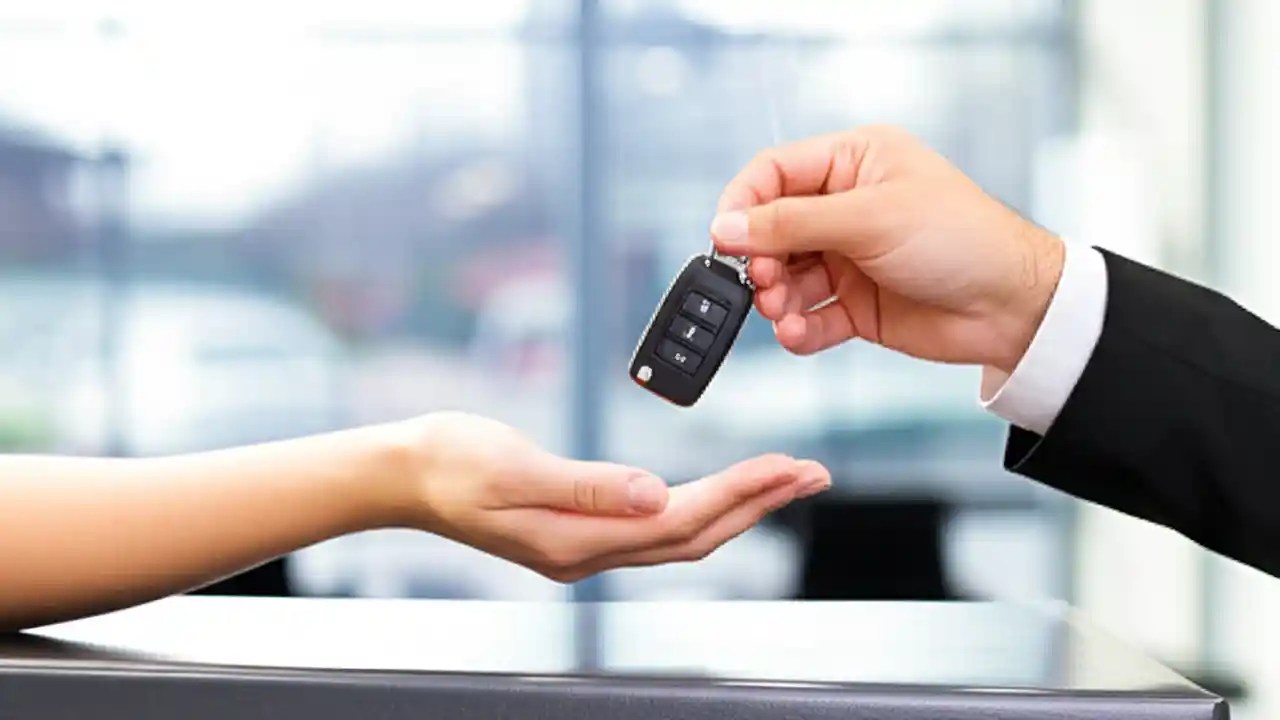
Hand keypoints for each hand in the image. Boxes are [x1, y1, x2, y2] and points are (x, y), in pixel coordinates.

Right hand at [385, 412, 829, 582]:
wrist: (404, 475)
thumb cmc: (449, 463)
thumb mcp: (512, 467)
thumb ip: (584, 485)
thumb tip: (651, 493)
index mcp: (577, 539)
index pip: (682, 520)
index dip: (742, 494)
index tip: (789, 468)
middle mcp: (589, 552)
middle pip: (695, 535)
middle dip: (760, 504)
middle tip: (812, 474)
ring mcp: (584, 547)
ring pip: (681, 537)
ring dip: (737, 509)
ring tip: (782, 481)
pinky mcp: (578, 532)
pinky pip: (656, 531)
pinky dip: (700, 510)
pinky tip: (715, 495)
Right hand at [709, 125, 1064, 373]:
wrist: (1013, 307)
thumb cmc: (962, 239)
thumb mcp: (869, 219)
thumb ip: (792, 223)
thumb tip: (728, 227)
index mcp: (853, 162)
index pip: (774, 172)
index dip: (743, 204)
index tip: (725, 238)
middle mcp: (846, 207)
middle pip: (773, 229)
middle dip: (761, 260)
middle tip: (765, 282)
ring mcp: (850, 258)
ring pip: (786, 277)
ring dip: (776, 298)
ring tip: (783, 312)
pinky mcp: (857, 304)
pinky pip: (809, 316)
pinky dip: (798, 329)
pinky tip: (800, 334)